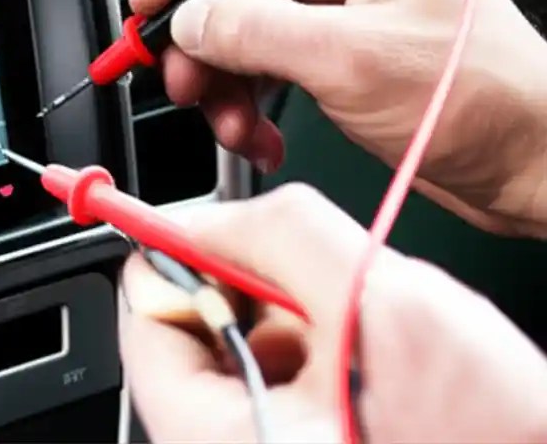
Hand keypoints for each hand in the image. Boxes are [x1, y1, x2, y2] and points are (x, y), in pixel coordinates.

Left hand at [119, 185, 546, 442]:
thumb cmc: (489, 438)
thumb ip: (279, 237)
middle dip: (252, 291)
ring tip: (370, 337)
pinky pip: (284, 389)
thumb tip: (208, 214)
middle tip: (321, 284)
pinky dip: (322, 356)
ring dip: (298, 323)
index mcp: (214, 438)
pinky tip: (376, 362)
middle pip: (192, 340)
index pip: (145, 321)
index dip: (174, 255)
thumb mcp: (377, 302)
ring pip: (244, 360)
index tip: (205, 222)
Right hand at [129, 0, 546, 235]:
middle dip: (202, 35)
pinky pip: (268, 64)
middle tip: (177, 76)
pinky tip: (258, 135)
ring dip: (223, 80)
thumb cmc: (486, 98)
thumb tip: (186, 21)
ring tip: (228, 123)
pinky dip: (250, 102)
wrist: (534, 164)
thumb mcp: (351, 59)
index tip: (149, 0)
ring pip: (245, 26)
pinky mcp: (341, 51)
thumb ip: (255, 32)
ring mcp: (346, 5)